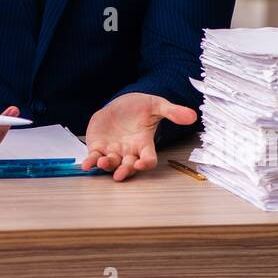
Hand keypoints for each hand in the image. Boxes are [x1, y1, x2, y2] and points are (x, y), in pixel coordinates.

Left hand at [82, 92, 197, 181]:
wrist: (121, 104)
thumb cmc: (140, 107)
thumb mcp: (156, 105)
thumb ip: (172, 111)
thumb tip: (192, 115)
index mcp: (144, 144)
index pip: (148, 159)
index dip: (146, 163)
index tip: (142, 164)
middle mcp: (129, 151)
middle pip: (129, 166)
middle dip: (125, 171)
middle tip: (121, 174)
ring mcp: (113, 151)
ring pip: (111, 164)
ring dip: (107, 166)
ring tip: (102, 164)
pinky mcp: (99, 147)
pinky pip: (94, 157)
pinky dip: (90, 161)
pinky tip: (86, 164)